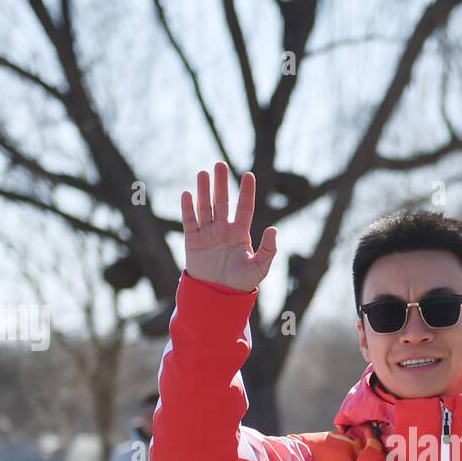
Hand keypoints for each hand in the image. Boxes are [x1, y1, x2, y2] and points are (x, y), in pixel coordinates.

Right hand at [181, 161, 277, 290]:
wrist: (218, 296)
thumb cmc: (241, 283)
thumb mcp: (259, 268)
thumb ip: (268, 250)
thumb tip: (274, 229)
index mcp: (240, 233)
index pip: (244, 207)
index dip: (246, 192)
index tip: (248, 175)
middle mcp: (223, 230)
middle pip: (222, 202)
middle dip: (221, 183)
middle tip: (219, 164)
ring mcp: (208, 234)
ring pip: (205, 207)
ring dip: (203, 191)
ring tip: (203, 173)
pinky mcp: (193, 241)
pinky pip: (190, 222)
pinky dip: (188, 208)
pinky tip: (188, 194)